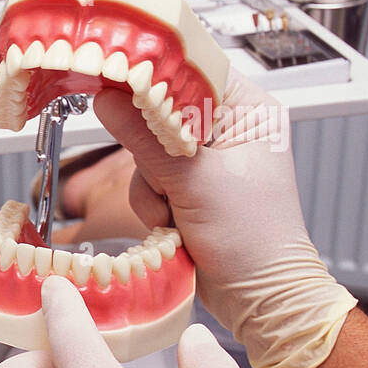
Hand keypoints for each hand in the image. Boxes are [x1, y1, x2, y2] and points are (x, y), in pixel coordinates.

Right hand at [93, 67, 356, 367]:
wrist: (257, 296)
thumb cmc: (254, 240)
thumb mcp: (196, 183)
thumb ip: (147, 139)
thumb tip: (110, 100)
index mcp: (248, 111)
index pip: (194, 71)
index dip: (156, 76)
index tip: (120, 80)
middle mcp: (227, 130)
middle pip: (161, 113)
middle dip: (153, 152)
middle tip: (168, 176)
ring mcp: (204, 160)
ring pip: (147, 150)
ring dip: (152, 186)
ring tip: (179, 211)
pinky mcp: (186, 187)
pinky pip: (147, 180)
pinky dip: (152, 203)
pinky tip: (173, 222)